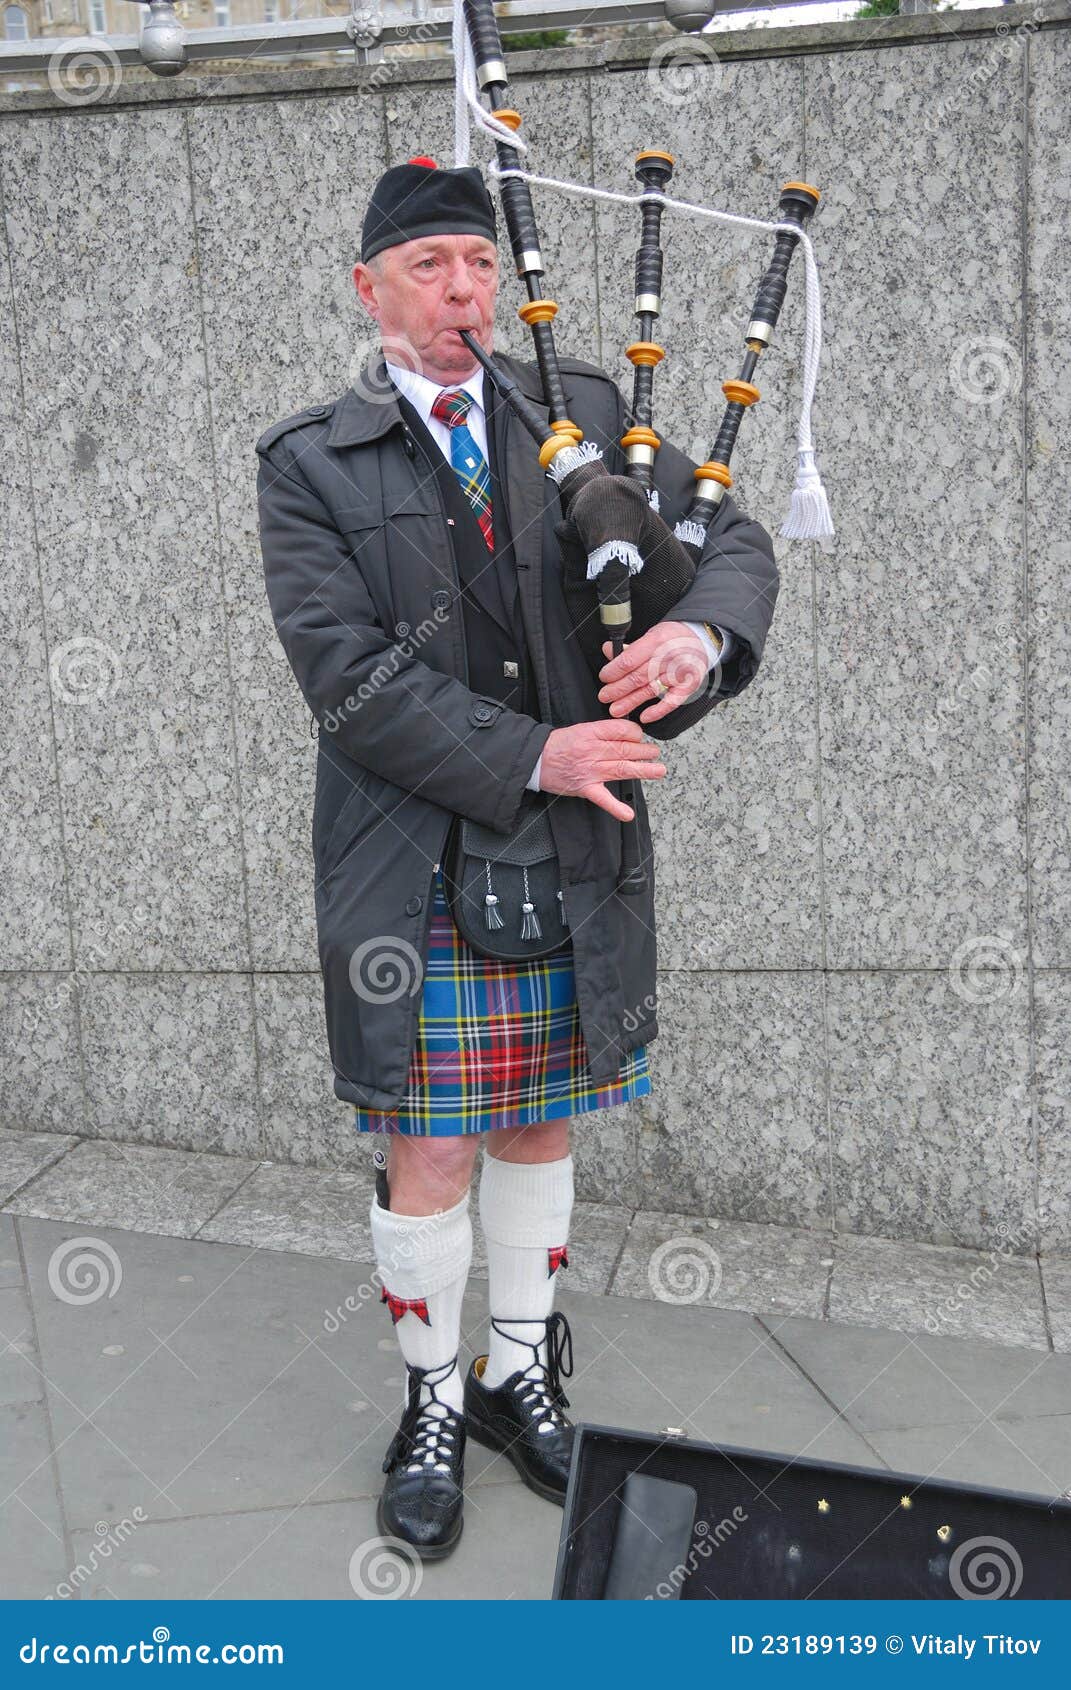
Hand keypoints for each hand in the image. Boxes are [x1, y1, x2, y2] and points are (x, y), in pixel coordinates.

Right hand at [538, 719, 666, 821]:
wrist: (536, 759)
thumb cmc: (559, 744)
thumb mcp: (581, 729)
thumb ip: (604, 732)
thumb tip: (629, 735)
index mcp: (592, 733)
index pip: (622, 730)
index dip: (636, 733)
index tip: (639, 737)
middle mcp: (592, 751)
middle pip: (625, 750)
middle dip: (644, 752)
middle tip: (655, 753)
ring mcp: (590, 771)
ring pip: (621, 769)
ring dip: (643, 770)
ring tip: (659, 770)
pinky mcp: (585, 788)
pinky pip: (602, 799)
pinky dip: (616, 808)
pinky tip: (628, 814)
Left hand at [596, 620, 709, 724]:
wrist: (700, 640)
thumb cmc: (674, 638)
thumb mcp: (651, 634)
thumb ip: (630, 647)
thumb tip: (608, 650)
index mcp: (656, 641)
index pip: (629, 660)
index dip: (613, 671)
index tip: (604, 677)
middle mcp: (668, 657)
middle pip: (637, 677)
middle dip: (617, 689)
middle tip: (605, 696)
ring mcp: (679, 673)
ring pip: (650, 690)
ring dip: (631, 702)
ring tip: (616, 709)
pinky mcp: (688, 686)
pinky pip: (672, 701)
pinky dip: (658, 711)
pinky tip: (644, 716)